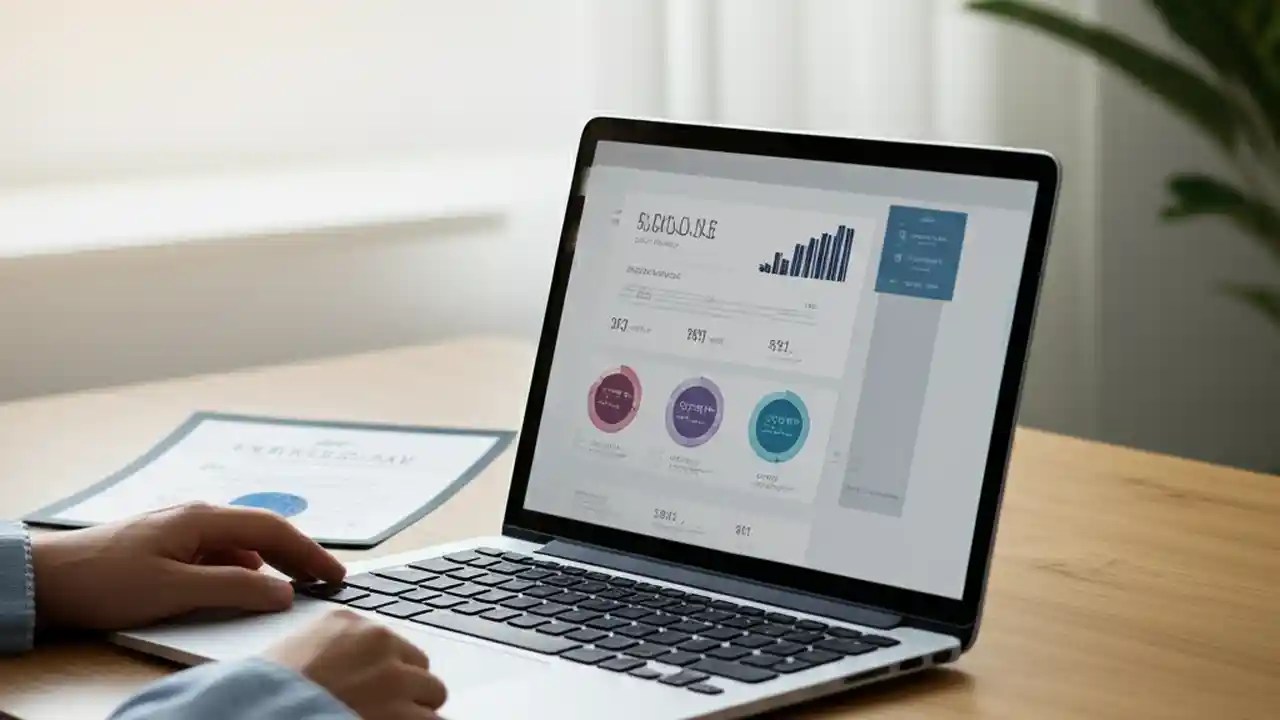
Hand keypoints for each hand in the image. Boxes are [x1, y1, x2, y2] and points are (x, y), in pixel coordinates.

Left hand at [31, 502, 344, 629]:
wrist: (46, 578)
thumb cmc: (104, 581)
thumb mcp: (174, 591)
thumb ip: (233, 590)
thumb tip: (283, 593)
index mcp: (203, 518)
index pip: (273, 530)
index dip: (310, 552)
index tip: (335, 574)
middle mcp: (196, 515)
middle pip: (262, 531)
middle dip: (298, 554)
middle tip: (326, 579)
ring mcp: (181, 528)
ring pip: (242, 541)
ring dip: (272, 561)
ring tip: (293, 585)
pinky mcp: (167, 544)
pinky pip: (220, 551)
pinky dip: (245, 566)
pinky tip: (245, 585)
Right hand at [265, 609, 447, 719]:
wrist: (260, 717)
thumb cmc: (264, 695)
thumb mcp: (291, 654)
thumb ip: (328, 651)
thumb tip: (346, 670)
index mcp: (348, 623)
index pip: (389, 643)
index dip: (385, 671)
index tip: (374, 687)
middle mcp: (378, 643)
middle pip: (417, 665)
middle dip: (406, 689)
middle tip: (382, 710)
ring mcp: (394, 678)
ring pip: (432, 693)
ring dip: (415, 711)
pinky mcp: (405, 713)